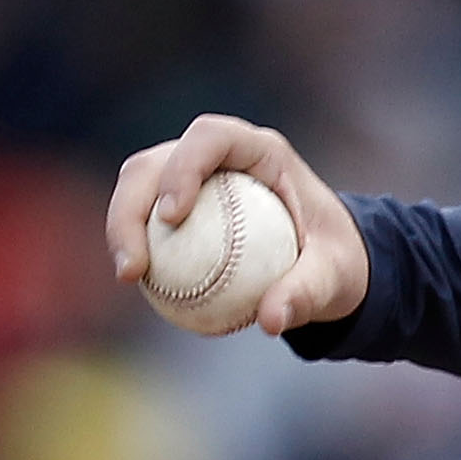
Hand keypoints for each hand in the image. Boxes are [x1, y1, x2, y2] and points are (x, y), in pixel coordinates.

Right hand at [108, 114, 368, 337]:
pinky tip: (137, 282)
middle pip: (157, 161)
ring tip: (130, 276)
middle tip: (136, 263)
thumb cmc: (337, 258)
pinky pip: (148, 219)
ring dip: (123, 225)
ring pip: (140, 186)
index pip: (210, 138)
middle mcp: (221, 155)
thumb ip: (307, 293)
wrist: (330, 259)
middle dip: (133, 205)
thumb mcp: (335, 278)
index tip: (172, 217)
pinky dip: (137, 244)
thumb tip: (270, 322)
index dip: (182, 167)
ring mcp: (195, 176)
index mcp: (261, 150)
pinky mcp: (182, 203)